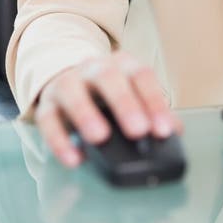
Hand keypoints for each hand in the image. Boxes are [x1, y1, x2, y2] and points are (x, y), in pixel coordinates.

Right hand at [33, 50, 182, 168]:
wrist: (66, 76)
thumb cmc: (107, 91)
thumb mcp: (131, 93)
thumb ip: (151, 110)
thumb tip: (175, 131)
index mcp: (121, 64)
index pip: (141, 76)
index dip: (154, 102)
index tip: (165, 130)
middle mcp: (94, 68)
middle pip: (109, 78)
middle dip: (125, 104)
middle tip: (139, 131)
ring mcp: (68, 83)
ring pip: (74, 93)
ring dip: (87, 115)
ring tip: (101, 138)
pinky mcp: (47, 104)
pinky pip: (48, 120)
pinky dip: (60, 141)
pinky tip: (74, 159)